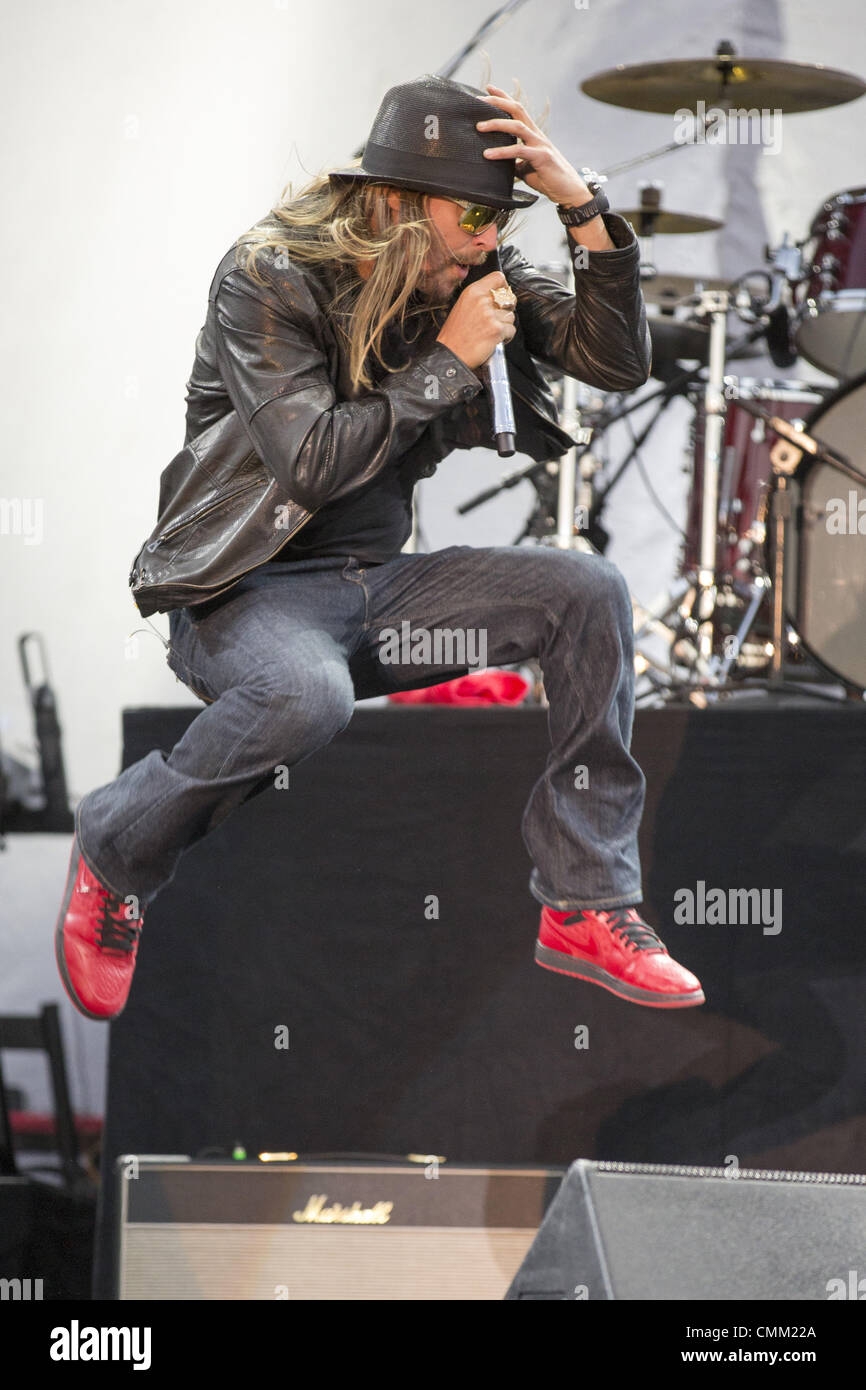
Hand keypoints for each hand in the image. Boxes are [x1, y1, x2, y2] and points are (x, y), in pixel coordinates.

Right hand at [435, 270, 516, 370]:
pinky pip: (511, 330)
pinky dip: (506, 337)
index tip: (503, 296)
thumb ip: (479, 298)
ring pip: (511, 316)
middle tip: (498, 318)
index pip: (498, 277)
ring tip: (492, 332)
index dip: (504, 287)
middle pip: (509, 297)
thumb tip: (499, 294)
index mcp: (472, 292)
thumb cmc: (455, 335)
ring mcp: (489, 315)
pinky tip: (494, 340)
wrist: (450, 355)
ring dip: (505, 325)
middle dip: (507, 309)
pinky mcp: (496, 330)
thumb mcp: (463, 306)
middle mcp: (481, 301)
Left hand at [475, 82, 593, 208]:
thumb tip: (498, 163)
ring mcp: (540, 144)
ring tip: (479, 127)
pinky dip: (502, 152)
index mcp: (533, 134)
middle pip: (517, 109)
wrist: (569, 192)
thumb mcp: (526, 168)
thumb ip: (514, 161)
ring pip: (517, 126)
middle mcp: (537, 135)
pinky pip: (519, 150)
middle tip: (478, 100)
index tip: (488, 87)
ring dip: (497, 124)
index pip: (517, 109)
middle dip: (498, 101)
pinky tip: (488, 155)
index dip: (504, 97)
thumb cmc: (548, 179)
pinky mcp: (542, 157)